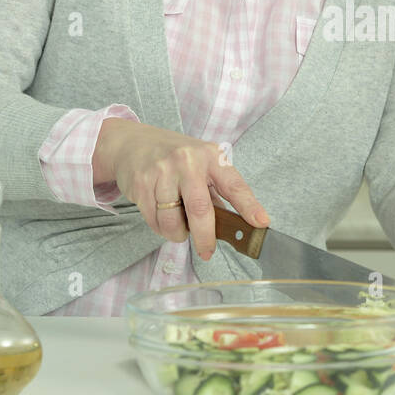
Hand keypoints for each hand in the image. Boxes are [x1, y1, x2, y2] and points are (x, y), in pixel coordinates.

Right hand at [95, 119, 268, 259]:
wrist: (133, 143)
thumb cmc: (174, 157)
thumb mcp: (201, 164)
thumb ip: (216, 191)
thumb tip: (234, 225)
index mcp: (211, 157)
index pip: (234, 185)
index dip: (249, 206)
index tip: (261, 223)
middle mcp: (188, 161)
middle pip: (200, 209)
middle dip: (205, 237)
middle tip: (207, 251)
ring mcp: (162, 171)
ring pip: (173, 220)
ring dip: (178, 233)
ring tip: (179, 226)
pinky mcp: (141, 183)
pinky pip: (154, 220)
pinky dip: (161, 228)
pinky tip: (162, 216)